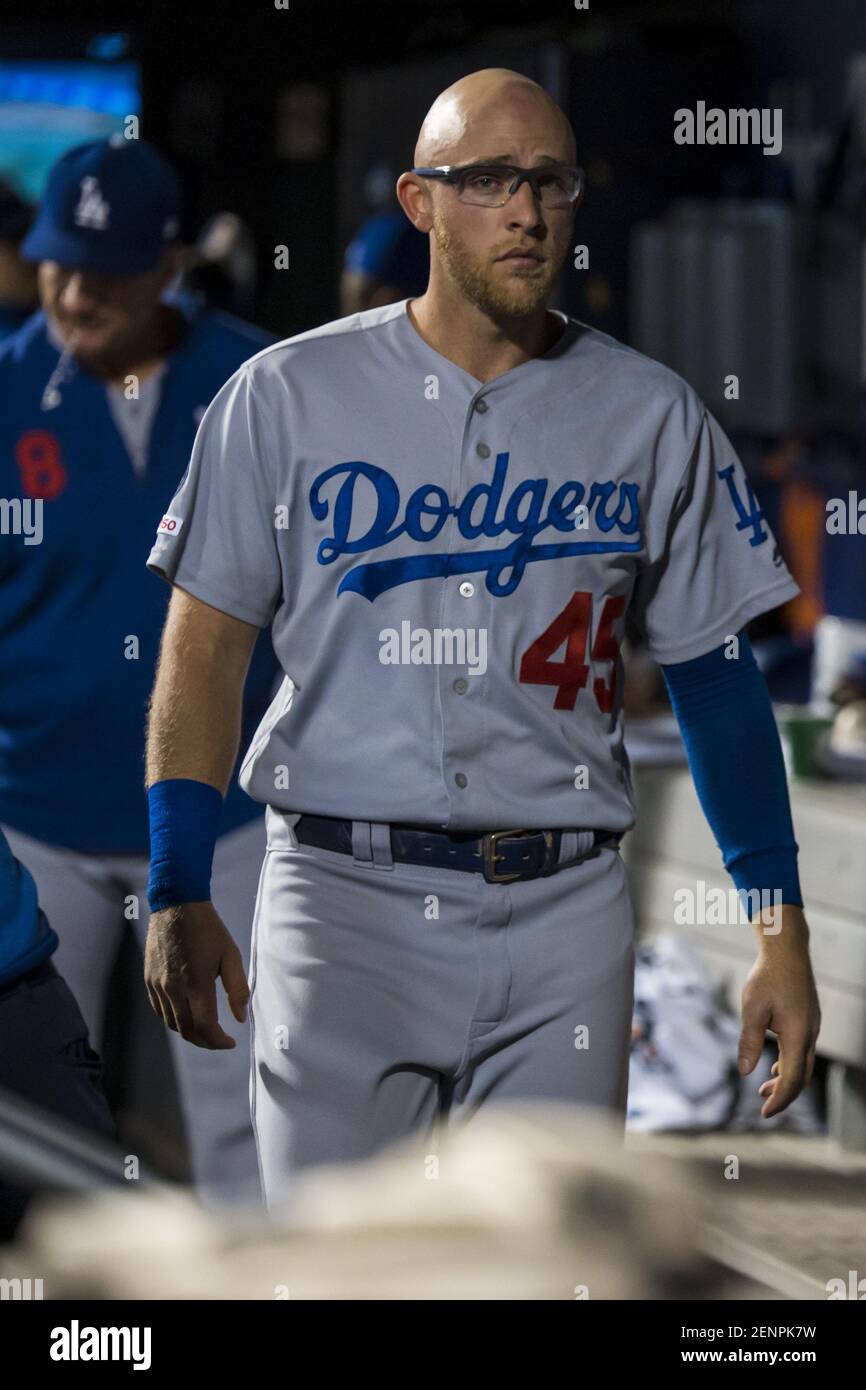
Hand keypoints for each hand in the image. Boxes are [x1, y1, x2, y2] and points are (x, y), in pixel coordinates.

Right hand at [144, 901, 248, 1049]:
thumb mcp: (230, 955)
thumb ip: (237, 988)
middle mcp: (174, 989)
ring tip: (205, 1032)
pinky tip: (185, 1017)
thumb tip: (239, 1017)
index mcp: (196, 983)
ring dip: (189, 1033)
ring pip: (171, 1023)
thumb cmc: (208, 929)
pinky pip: (159, 1010)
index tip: (230, 1042)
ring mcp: (158, 985)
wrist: (176, 905)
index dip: (218, 1041)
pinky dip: (173, 1020)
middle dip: (205, 1042)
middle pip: (187, 1030)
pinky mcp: (149, 980)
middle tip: (219, 1041)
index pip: (206, 1026)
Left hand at [738, 904, 820, 1118]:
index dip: (779, 1099)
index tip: (764, 1113)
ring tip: (764, 1087)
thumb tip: (745, 1071)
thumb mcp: (752, 1010)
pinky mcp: (808, 1020)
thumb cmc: (767, 977)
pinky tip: (774, 1065)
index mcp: (797, 1036)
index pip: (791, 1079)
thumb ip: (749, 1042)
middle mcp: (810, 1035)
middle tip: (763, 1105)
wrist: (787, 951)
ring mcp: (812, 1027)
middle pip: (801, 1077)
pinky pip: (803, 1051)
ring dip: (786, 1079)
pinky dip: (790, 1064)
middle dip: (783, 1094)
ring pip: (803, 1064)